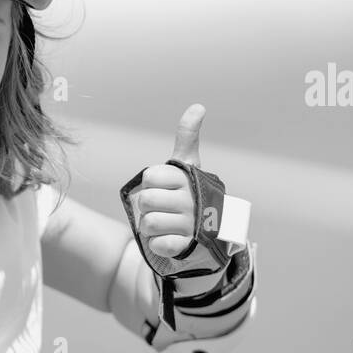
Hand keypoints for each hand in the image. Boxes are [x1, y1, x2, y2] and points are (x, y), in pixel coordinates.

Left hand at [128, 104, 205, 258]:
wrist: (207, 235)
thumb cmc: (189, 194)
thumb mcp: (188, 165)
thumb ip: (187, 137)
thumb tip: (198, 106)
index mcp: (187, 178)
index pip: (150, 176)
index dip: (150, 183)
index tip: (163, 187)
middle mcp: (191, 200)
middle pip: (146, 200)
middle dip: (146, 207)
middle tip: (161, 208)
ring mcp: (190, 224)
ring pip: (148, 223)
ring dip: (150, 227)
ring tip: (165, 225)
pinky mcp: (187, 246)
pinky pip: (159, 244)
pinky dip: (158, 244)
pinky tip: (169, 240)